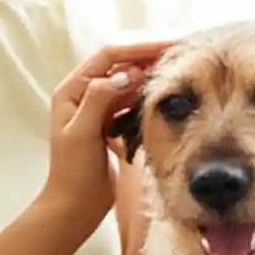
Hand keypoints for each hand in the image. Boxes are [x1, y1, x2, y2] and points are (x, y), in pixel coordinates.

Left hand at [45, 41, 174, 210]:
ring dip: (152, 77)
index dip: (138, 48)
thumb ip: (99, 100)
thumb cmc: (73, 173)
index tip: (168, 46)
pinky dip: (148, 98)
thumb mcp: (83, 133)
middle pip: (121, 65)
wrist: (74, 208)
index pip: (109, 56)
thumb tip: (124, 74)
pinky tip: (166, 98)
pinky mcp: (112, 125)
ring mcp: (99, 109)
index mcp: (72, 90)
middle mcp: (85, 94)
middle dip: (150, 58)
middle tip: (182, 55)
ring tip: (180, 72)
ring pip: (129, 83)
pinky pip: (132, 103)